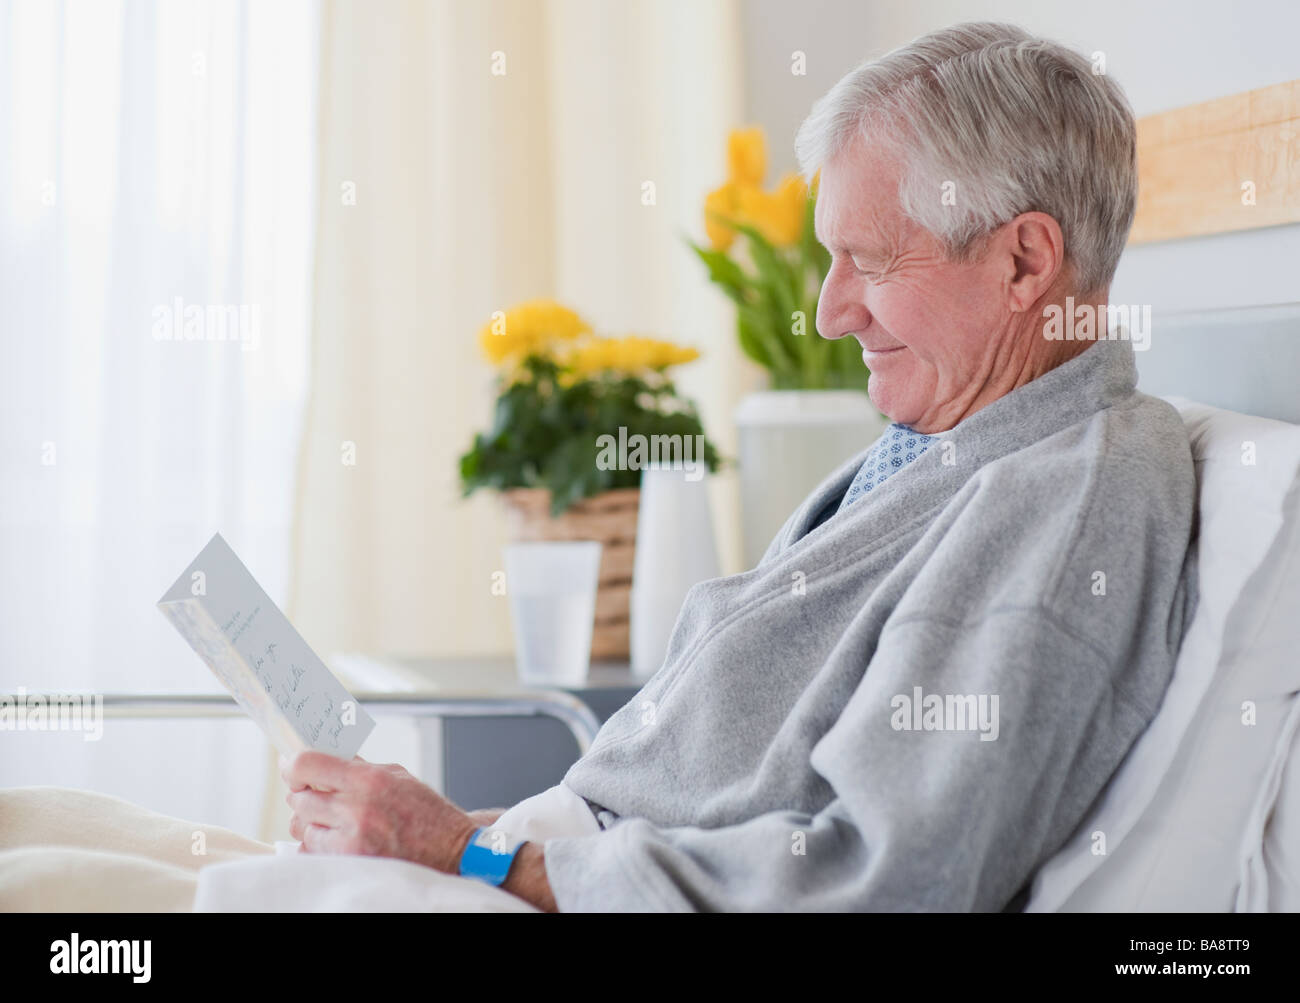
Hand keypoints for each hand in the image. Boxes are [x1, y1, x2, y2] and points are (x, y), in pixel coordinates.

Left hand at [281, 752, 476, 873]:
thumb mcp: (397, 776)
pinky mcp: (350, 864)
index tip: (289, 764)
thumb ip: (359, 767)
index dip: (291, 764)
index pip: (307, 764)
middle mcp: (356, 809)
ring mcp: (351, 841)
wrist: (453, 851)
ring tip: (331, 820)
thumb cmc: (429, 814)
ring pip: (302, 828)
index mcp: (369, 779)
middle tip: (313, 792)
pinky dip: (318, 846)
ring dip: (310, 823)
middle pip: (298, 798)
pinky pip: (313, 852)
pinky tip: (336, 840)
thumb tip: (325, 756)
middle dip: (303, 794)